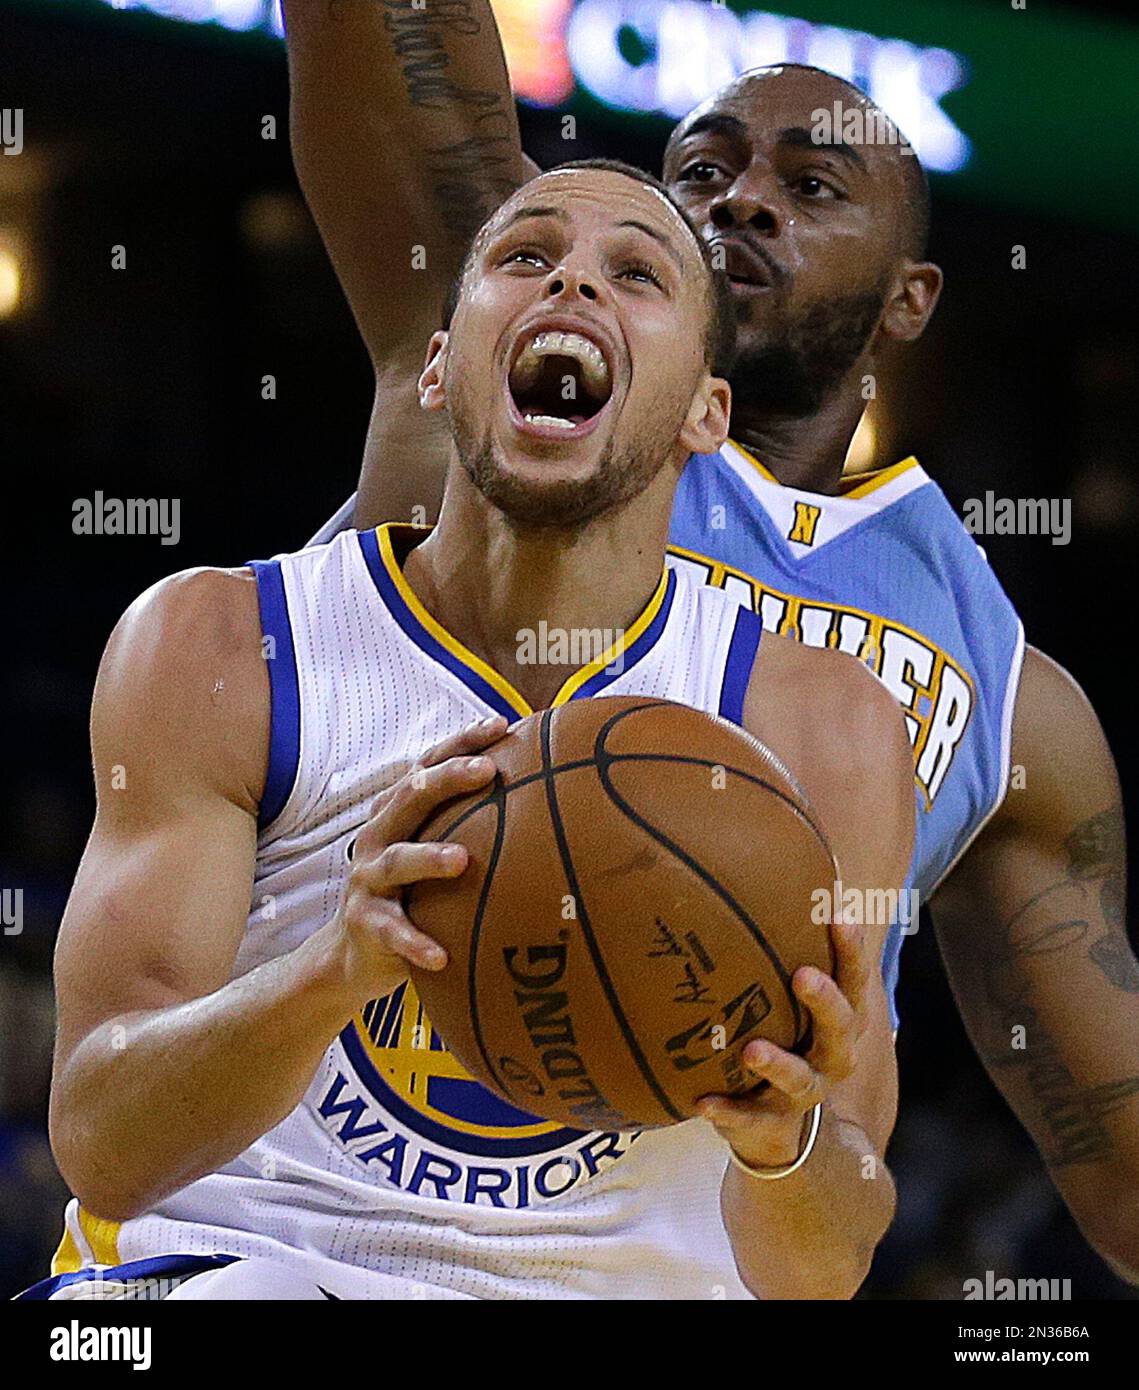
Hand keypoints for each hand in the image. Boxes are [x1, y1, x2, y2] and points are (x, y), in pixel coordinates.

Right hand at [325, 714, 508, 1002]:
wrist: (353, 952)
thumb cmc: (412, 892)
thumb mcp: (432, 851)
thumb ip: (470, 825)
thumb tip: (546, 797)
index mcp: (397, 814)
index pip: (427, 766)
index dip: (461, 743)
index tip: (501, 726)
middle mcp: (378, 836)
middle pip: (411, 797)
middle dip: (447, 780)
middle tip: (488, 771)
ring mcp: (367, 879)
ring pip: (397, 862)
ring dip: (429, 858)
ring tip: (462, 859)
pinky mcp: (364, 922)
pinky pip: (392, 931)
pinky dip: (416, 942)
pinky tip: (441, 955)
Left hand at [696, 918, 870, 1170]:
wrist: (782, 1130)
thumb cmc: (784, 1034)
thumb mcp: (790, 993)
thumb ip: (783, 939)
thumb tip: (775, 848)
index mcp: (839, 1020)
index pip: (855, 980)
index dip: (851, 949)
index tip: (838, 914)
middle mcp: (830, 1056)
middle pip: (841, 1028)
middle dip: (826, 1001)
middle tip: (803, 974)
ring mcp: (802, 1094)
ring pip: (800, 1081)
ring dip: (779, 1064)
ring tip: (754, 1048)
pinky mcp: (768, 1124)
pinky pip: (748, 1120)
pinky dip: (728, 1112)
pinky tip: (701, 1102)